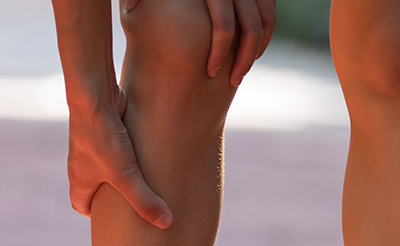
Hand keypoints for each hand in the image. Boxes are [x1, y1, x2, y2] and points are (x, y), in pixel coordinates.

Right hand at [67, 88, 173, 228]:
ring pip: (104, 164)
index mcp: (79, 180)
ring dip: (120, 171)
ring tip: (142, 178)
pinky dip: (127, 150)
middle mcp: (81, 163)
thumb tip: (166, 223)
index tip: (111, 221)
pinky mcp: (104, 127)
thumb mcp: (126, 177)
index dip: (95, 215)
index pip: (80, 204)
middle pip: (93, 185)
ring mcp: (91, 144)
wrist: (93, 97)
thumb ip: (145, 200)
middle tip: (130, 203)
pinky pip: (114, 144)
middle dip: (110, 195)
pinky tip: (146, 151)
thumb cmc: (102, 140)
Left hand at [125, 0, 275, 86]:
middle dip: (244, 59)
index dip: (220, 52)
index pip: (224, 26)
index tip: (210, 72)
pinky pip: (269, 12)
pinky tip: (250, 52)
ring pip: (267, 21)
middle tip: (233, 82)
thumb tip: (130, 8)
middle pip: (251, 27)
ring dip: (258, 49)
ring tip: (241, 71)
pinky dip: (265, 34)